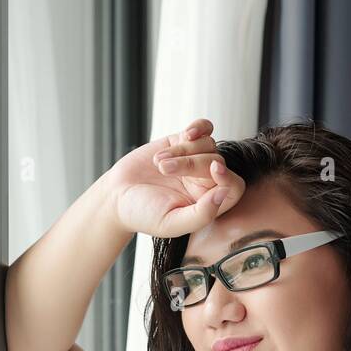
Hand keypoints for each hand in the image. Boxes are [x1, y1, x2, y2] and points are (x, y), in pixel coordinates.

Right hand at [103, 117, 245, 237]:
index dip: (228, 177)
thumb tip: (224, 193)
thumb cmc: (143, 214)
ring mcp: (195, 160)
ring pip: (207, 144)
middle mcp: (206, 181)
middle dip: (190, 163)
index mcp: (208, 203)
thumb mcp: (171, 223)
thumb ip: (202, 214)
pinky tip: (187, 133)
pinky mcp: (182, 141)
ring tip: (158, 163)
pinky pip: (203, 129)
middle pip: (216, 162)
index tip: (215, 169)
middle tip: (163, 170)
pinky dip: (199, 127)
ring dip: (182, 150)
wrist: (117, 196)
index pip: (233, 187)